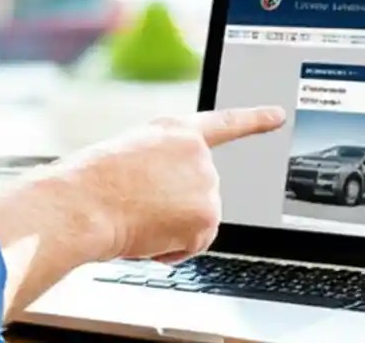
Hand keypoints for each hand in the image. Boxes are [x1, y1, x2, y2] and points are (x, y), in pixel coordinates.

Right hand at [55, 106, 285, 264]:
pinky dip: (170, 249)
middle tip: (138, 204)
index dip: (254, 119)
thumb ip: (161, 168)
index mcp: (175, 131)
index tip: (279, 115)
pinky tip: (147, 234)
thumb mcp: (130, 158)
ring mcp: (207, 185)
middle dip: (173, 207)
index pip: (224, 124)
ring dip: (170, 228)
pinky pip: (192, 244)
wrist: (85, 203)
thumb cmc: (92, 183)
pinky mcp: (207, 217)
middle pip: (201, 193)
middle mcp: (199, 154)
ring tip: (138, 217)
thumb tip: (170, 202)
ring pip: (197, 221)